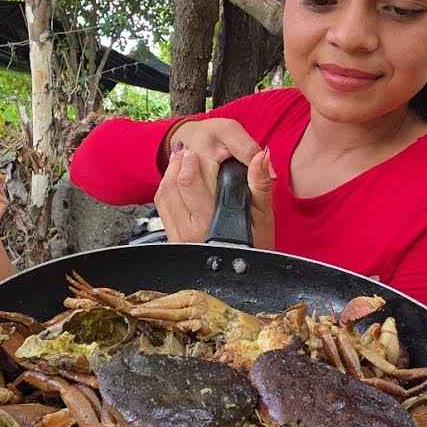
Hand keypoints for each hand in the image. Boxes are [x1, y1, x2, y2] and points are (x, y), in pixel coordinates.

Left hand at [156, 119, 275, 247]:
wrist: (247, 273)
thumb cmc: (257, 246)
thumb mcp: (263, 215)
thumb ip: (260, 184)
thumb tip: (261, 157)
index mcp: (210, 222)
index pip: (189, 183)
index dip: (189, 163)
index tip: (194, 153)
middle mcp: (190, 231)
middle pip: (172, 187)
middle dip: (177, 165)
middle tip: (185, 153)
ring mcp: (179, 237)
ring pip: (163, 197)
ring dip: (169, 176)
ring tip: (179, 163)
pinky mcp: (175, 240)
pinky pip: (163, 210)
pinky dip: (166, 192)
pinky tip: (176, 184)